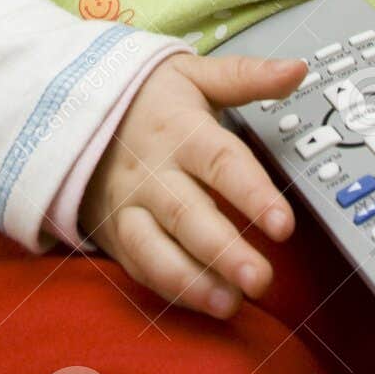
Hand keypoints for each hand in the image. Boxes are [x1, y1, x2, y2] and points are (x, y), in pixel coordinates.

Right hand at [78, 49, 307, 319]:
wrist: (76, 109)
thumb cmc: (150, 97)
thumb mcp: (194, 74)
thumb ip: (246, 76)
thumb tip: (298, 68)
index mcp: (179, 130)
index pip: (221, 162)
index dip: (253, 194)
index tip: (283, 224)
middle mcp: (152, 172)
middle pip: (188, 215)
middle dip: (224, 251)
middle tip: (262, 279)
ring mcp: (128, 206)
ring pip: (155, 250)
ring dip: (193, 281)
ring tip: (232, 304)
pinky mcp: (115, 233)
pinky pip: (140, 267)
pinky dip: (171, 290)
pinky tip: (207, 305)